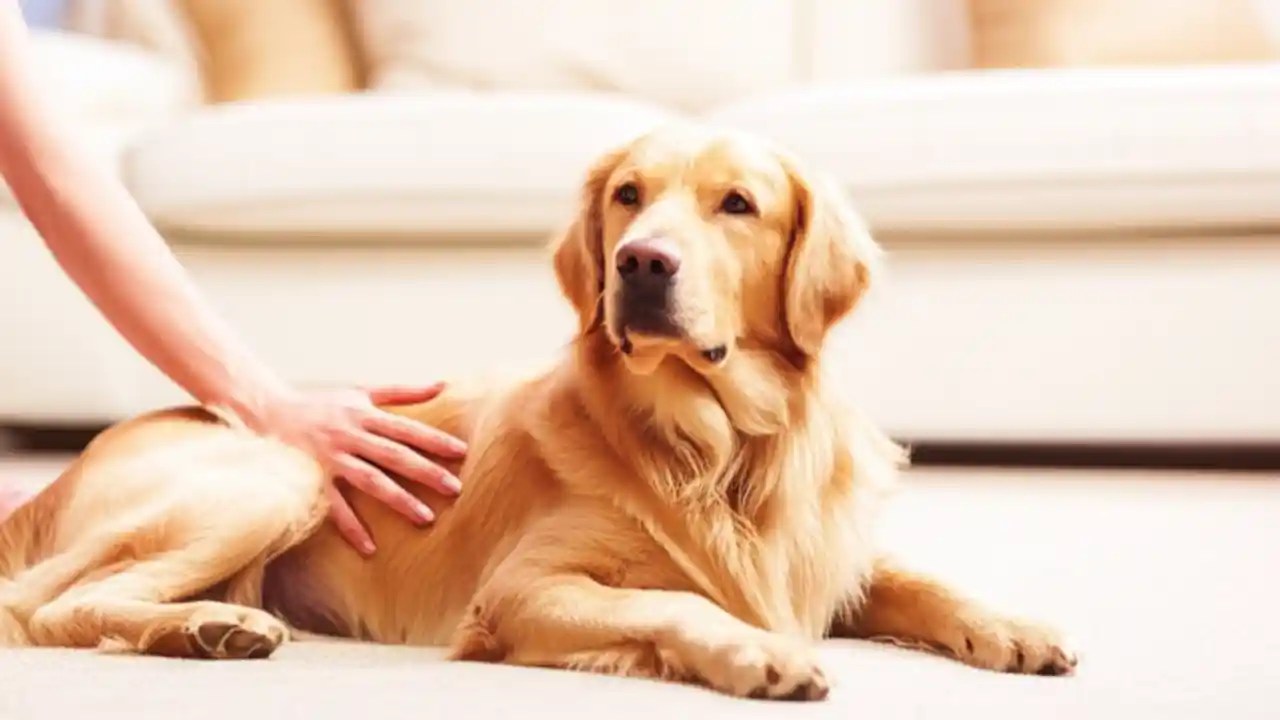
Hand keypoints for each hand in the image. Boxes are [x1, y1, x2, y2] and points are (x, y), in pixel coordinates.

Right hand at [246, 383, 466, 554]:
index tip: (460, 452)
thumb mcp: (359, 392)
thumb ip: (401, 392)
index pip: (405, 428)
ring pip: (370, 481)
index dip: (433, 440)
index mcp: (363, 415)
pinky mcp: (313, 480)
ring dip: (399, 500)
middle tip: (455, 488)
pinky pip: (334, 507)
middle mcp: (350, 436)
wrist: (266, 411)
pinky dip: (351, 528)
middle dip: (426, 471)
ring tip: (426, 518)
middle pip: (394, 455)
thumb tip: (441, 385)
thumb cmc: (319, 403)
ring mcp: (331, 460)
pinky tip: (371, 547)